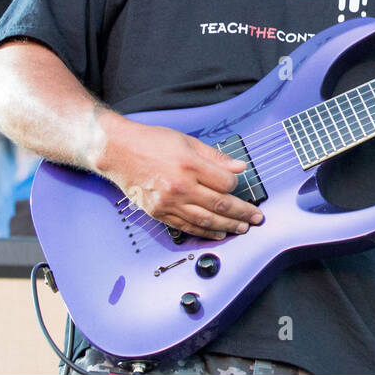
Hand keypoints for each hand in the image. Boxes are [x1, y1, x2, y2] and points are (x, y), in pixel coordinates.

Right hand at [94, 120, 264, 238]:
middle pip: (220, 205)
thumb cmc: (151, 142)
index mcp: (189, 164)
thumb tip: (239, 167)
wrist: (118, 151)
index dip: (237, 185)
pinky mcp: (159, 213)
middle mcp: (180, 186)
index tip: (240, 184)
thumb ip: (215, 156)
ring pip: (205, 220)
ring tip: (242, 228)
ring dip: (227, 226)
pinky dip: (205, 232)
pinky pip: (187, 226)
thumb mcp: (187, 141)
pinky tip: (218, 233)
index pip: (225, 182)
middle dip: (242, 213)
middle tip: (256, 218)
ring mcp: (169, 202)